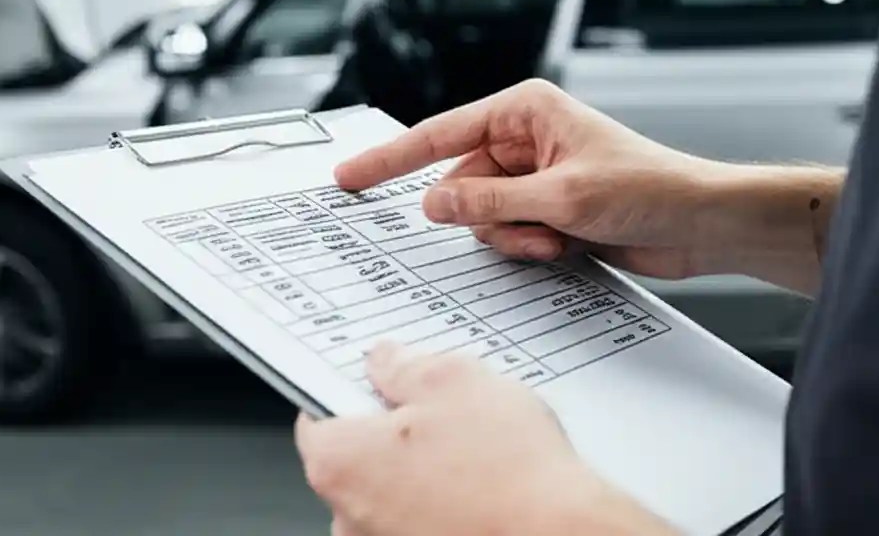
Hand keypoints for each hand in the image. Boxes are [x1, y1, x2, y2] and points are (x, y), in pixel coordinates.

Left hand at [294, 342, 675, 535]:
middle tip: (443, 411)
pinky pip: (420, 520)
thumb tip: (386, 360)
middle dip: (394, 432)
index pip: (317, 413)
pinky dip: (442, 505)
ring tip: (476, 452)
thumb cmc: (507, 472)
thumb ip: (404, 366)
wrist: (561, 535)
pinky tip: (484, 487)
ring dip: (421, 472)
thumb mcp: (454, 379)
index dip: (351, 389)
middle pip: (356, 456)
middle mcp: (348, 517)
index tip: (379, 379)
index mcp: (339, 461)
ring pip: (392, 492)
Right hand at [336, 79, 728, 278]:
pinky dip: (528, 246)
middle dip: (487, 216)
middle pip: (461, 185)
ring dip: (513, 236)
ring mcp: (534, 177)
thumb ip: (489, 201)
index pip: (439, 134)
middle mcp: (524, 139)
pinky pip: (508, 232)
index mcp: (524, 111)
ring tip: (558, 235)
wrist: (698, 223)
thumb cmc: (649, 188)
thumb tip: (432, 202)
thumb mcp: (561, 197)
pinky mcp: (547, 208)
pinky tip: (566, 244)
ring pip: (481, 216)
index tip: (349, 175)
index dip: (391, 158)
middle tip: (531, 226)